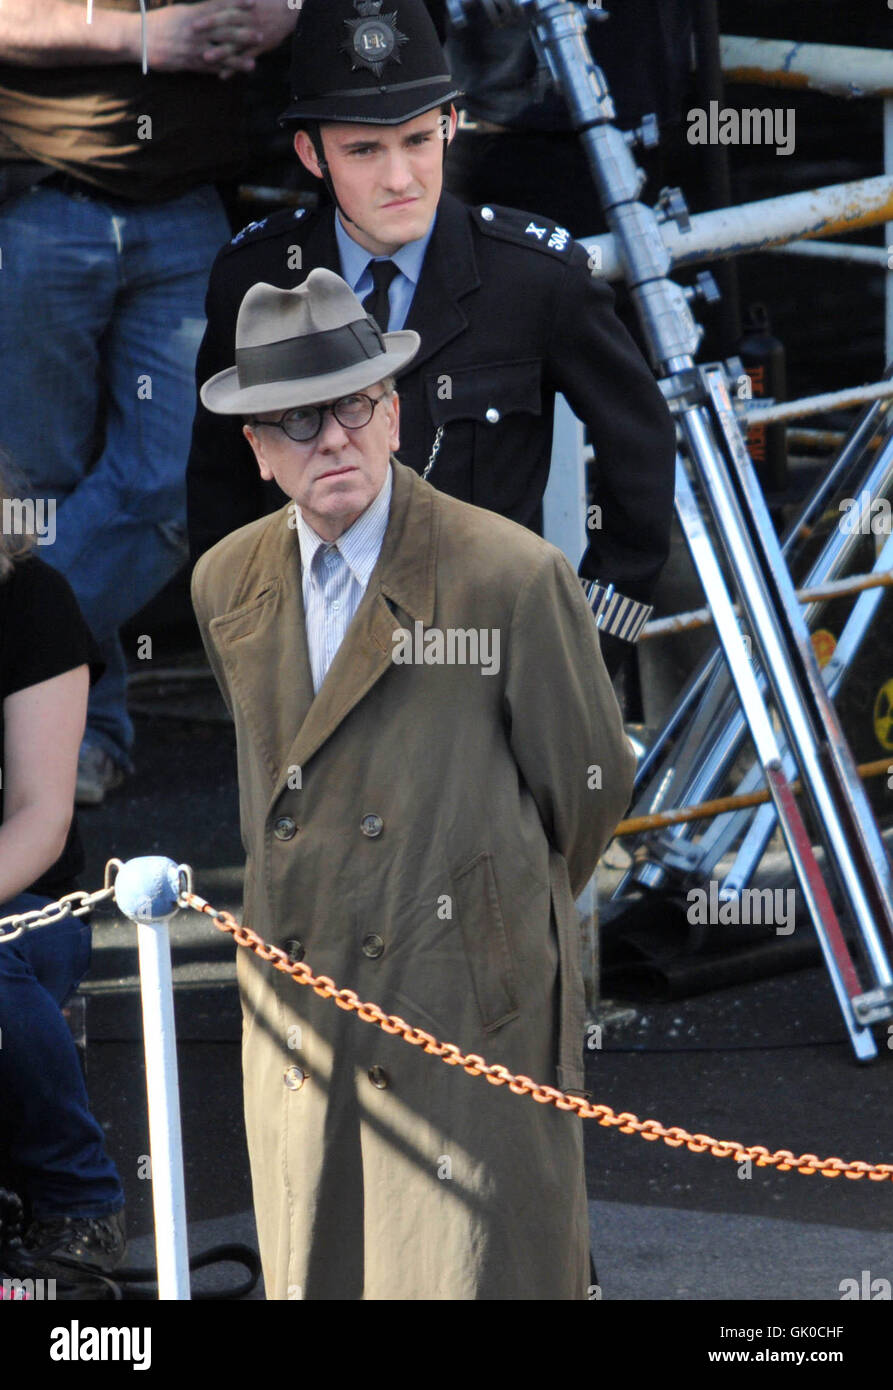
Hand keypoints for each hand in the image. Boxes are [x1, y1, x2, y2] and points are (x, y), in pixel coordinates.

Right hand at [143, 0, 262, 73]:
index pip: (219, 7)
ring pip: (219, 52)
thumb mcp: (179, 12)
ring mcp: (192, 47)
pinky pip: (208, 68)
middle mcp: (195, 30)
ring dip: (237, 58)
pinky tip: (234, 77)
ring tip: (253, 63)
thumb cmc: (159, 23)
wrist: (139, 38)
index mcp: (193, 14)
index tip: (253, 3)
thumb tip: (212, 9)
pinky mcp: (187, 62)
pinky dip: (222, 72)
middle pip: (224, 31)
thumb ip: (197, 12)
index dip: (237, 5)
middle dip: (243, 33)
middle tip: (261, 35)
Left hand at [194, 0, 299, 79]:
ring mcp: (253, 34)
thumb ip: (235, 1)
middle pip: (225, 24)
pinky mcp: (261, 46)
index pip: (223, 9)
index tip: (193, 20)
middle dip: (208, 29)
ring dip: (220, 51)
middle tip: (191, 33)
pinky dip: (235, 67)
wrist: (291, 10)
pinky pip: (246, 58)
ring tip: (205, 58)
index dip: (208, 15)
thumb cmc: (269, 2)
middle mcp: (247, 19)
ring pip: (235, 43)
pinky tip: (223, 75)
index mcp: (243, 6)